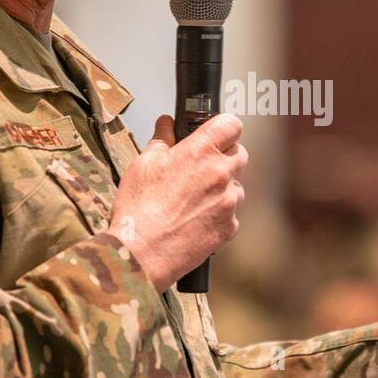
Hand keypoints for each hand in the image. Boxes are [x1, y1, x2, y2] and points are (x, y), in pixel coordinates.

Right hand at [105, 113, 247, 292]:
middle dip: (224, 157)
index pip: (231, 124)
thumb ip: (161, 140)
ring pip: (237, 186)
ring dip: (223, 188)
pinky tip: (196, 219)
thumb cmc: (138, 209)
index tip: (216, 133)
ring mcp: (228, 202)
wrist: (141, 253)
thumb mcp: (143, 164)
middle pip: (240, 153)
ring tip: (195, 199)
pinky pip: (232, 214)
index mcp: (200, 152)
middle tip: (201, 167)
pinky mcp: (229, 227)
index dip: (223, 127)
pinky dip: (219, 214)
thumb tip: (167, 124)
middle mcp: (220, 174)